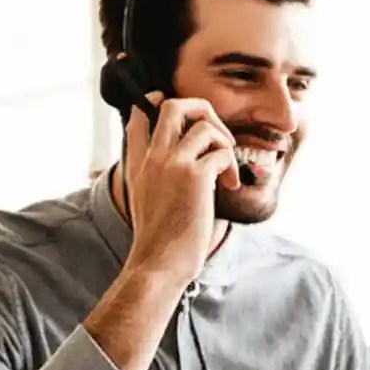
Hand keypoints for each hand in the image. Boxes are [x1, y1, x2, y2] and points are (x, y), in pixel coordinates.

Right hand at [122, 92, 240, 285]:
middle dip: (200, 109)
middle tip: (215, 134)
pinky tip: (230, 185)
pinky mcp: (194, 176)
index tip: (176, 113)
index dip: (154, 105)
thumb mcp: (146, 204)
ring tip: (227, 166)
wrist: (159, 264)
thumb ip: (156, 179)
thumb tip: (186, 168)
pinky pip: (222, 152)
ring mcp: (172, 164)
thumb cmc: (160, 242)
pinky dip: (231, 165)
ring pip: (203, 124)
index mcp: (138, 165)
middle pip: (172, 105)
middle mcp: (152, 158)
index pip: (138, 118)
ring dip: (223, 141)